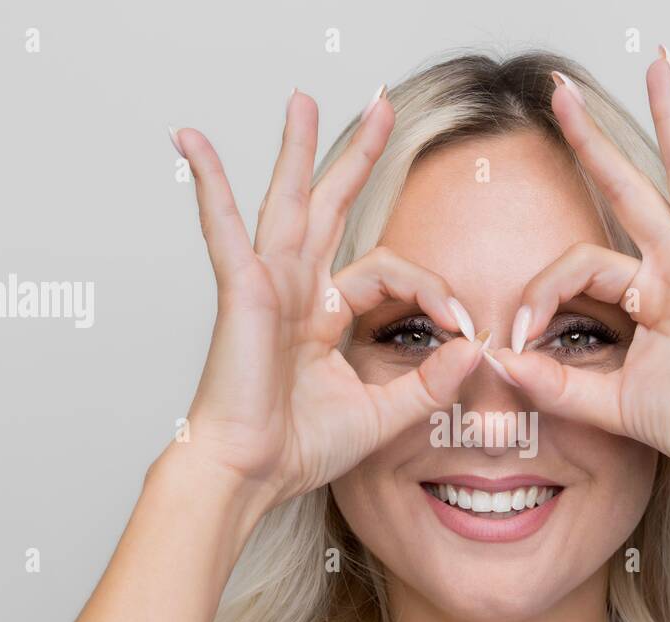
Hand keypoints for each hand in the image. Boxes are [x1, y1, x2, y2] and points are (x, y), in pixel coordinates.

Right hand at [168, 90, 483, 516]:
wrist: (251, 473)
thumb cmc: (299, 448)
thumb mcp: (383, 414)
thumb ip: (429, 383)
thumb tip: (475, 349)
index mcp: (324, 315)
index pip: (389, 273)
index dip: (432, 291)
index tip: (461, 326)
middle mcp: (296, 291)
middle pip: (330, 207)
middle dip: (357, 157)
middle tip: (380, 105)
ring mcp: (267, 286)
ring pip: (287, 202)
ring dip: (297, 149)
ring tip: (303, 99)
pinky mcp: (241, 292)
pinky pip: (224, 230)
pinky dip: (209, 185)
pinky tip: (194, 144)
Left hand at [489, 56, 669, 491]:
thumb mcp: (611, 403)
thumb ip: (556, 384)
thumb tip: (500, 362)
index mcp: (648, 292)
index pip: (579, 265)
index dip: (540, 294)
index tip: (518, 339)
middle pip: (626, 186)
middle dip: (590, 140)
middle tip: (559, 92)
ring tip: (660, 66)